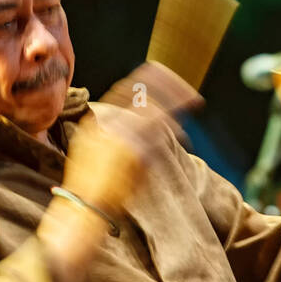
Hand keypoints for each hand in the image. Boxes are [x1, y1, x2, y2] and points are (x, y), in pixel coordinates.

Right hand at [63, 61, 201, 218]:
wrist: (84, 206)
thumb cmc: (89, 184)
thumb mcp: (91, 147)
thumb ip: (110, 128)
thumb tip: (132, 116)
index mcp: (100, 118)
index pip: (127, 86)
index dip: (150, 77)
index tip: (167, 75)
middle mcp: (110, 122)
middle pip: (145, 93)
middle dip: (172, 87)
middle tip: (190, 91)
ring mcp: (122, 136)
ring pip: (157, 109)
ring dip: (179, 104)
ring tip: (195, 102)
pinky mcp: (135, 153)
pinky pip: (160, 134)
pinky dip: (175, 131)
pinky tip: (184, 134)